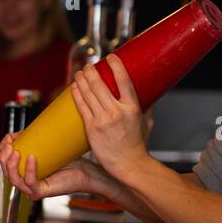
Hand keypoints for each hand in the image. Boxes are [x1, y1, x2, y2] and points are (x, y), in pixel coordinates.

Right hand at [0, 132, 112, 200]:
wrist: (85, 172)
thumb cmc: (67, 161)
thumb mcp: (45, 148)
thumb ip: (32, 142)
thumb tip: (19, 132)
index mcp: (24, 174)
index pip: (6, 165)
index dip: (3, 151)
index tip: (8, 138)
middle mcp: (25, 184)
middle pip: (7, 173)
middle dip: (5, 157)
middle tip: (10, 145)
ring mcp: (32, 190)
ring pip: (15, 179)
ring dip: (12, 164)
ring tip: (16, 151)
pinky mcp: (41, 192)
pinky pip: (30, 182)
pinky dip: (29, 170)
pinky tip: (31, 158)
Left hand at [71, 54, 150, 176]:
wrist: (128, 165)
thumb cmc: (138, 145)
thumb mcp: (146, 122)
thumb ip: (146, 107)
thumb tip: (148, 94)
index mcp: (132, 108)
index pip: (124, 80)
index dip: (116, 65)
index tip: (110, 57)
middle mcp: (117, 112)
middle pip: (100, 84)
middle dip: (91, 72)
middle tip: (88, 66)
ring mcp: (103, 120)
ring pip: (88, 93)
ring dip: (82, 79)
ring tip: (79, 73)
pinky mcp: (91, 128)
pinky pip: (81, 106)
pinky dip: (77, 94)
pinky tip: (74, 87)